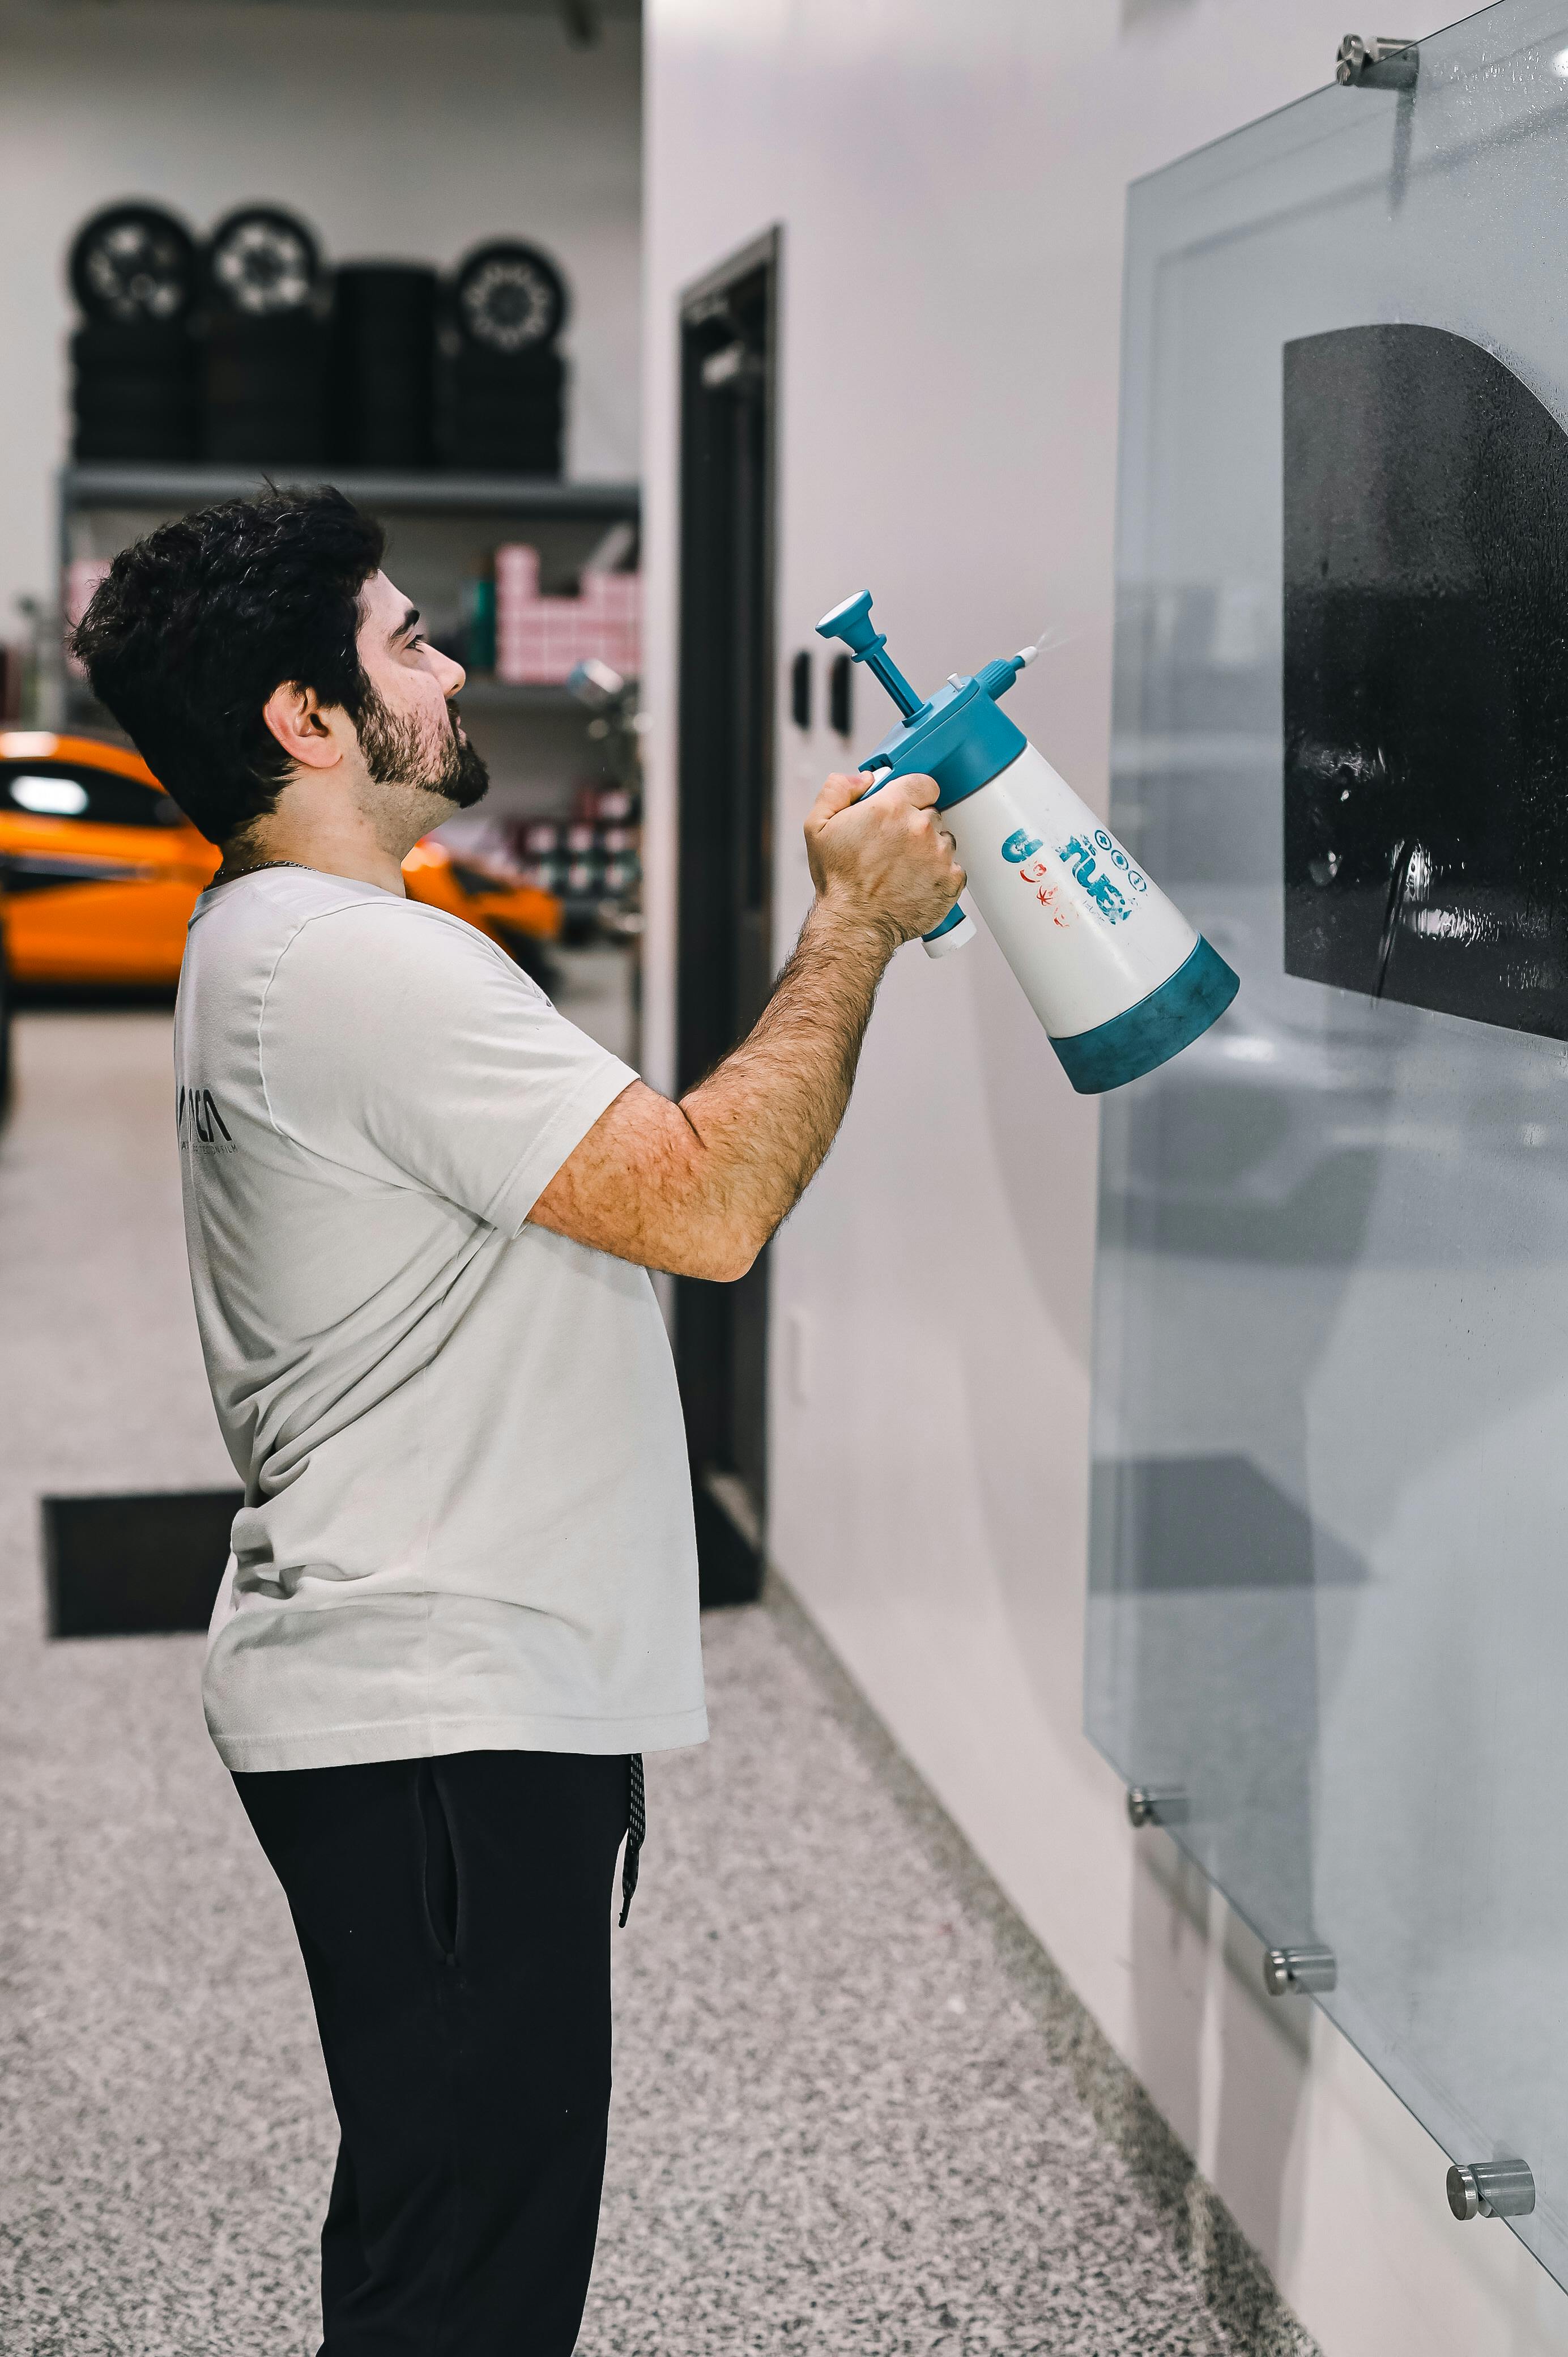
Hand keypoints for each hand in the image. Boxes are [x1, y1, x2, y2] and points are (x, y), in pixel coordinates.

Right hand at [804, 769, 964, 946]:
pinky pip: (954, 868)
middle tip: (895, 847)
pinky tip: (918, 883)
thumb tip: (864, 778)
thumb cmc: (838, 881)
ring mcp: (939, 854)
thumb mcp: (818, 826)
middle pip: (932, 814)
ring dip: (930, 851)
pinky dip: (940, 875)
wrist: (854, 924)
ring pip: (945, 841)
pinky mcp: (951, 880)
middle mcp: (920, 827)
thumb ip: (837, 790)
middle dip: (916, 826)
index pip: (924, 783)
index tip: (906, 808)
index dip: (914, 795)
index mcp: (892, 807)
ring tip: (905, 869)